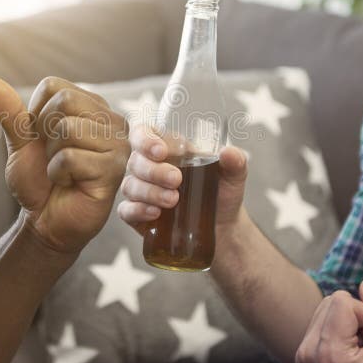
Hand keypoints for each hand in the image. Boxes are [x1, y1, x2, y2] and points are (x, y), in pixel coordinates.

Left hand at [0, 75, 129, 254]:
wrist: (47, 222)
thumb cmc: (39, 181)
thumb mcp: (20, 142)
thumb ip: (8, 110)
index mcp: (91, 106)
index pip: (53, 86)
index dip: (36, 115)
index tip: (45, 141)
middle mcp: (111, 119)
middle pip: (65, 100)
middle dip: (46, 133)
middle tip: (55, 158)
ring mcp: (118, 143)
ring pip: (68, 129)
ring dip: (53, 157)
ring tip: (65, 172)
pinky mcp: (115, 168)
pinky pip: (70, 158)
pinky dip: (58, 174)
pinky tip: (72, 184)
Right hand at [117, 122, 248, 234]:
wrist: (223, 228)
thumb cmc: (222, 194)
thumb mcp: (234, 175)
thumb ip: (236, 161)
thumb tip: (228, 152)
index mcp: (167, 148)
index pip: (142, 133)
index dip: (145, 139)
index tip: (162, 152)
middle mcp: (149, 167)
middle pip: (136, 161)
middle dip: (154, 171)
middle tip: (177, 181)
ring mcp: (142, 191)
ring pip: (130, 186)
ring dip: (149, 192)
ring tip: (173, 201)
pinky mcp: (138, 214)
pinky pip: (126, 210)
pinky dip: (137, 210)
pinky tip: (155, 214)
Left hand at [295, 280, 362, 362]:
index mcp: (328, 355)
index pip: (343, 299)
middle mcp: (307, 353)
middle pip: (333, 300)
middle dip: (358, 320)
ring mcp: (302, 355)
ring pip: (328, 307)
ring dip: (350, 325)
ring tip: (361, 353)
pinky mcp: (303, 354)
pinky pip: (323, 321)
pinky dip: (340, 332)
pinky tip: (351, 355)